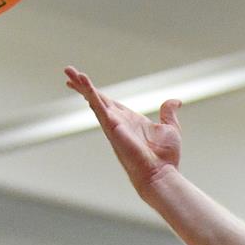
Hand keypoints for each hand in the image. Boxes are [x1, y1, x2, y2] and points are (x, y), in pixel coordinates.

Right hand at [64, 67, 182, 196]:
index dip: (96, 92)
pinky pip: (99, 105)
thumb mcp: (169, 128)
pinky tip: (82, 80)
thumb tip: (176, 101)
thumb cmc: (165, 158)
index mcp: (129, 120)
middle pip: (96, 99)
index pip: (108, 102)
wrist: (160, 174)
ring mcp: (112, 124)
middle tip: (68, 72)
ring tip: (68, 71)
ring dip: (81, 86)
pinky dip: (90, 92)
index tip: (83, 82)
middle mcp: (118, 121)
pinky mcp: (112, 126)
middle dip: (82, 86)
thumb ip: (168, 113)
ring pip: (93, 100)